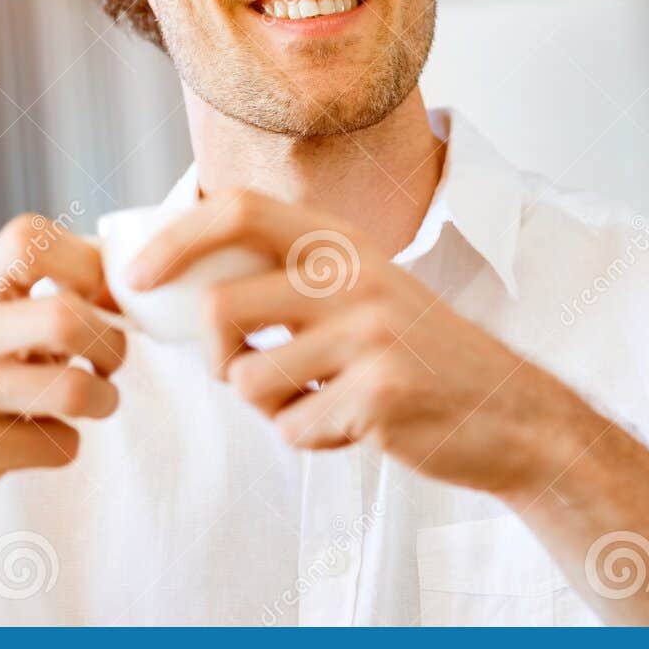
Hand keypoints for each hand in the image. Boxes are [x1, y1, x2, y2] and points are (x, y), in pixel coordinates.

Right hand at [0, 214, 127, 529]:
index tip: (102, 299)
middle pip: (65, 318)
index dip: (86, 262)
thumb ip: (40, 294)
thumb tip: (126, 276)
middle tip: (110, 362)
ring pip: (73, 389)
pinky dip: (66, 445)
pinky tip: (41, 439)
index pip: (30, 239)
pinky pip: (57, 444)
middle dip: (112, 344)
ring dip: (105, 400)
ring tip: (96, 402)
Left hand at [127, 189, 597, 493]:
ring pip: (247, 382)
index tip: (137, 277)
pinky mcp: (379, 394)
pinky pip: (294, 430)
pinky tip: (357, 425)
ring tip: (318, 403)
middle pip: (219, 308)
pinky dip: (313, 440)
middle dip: (213, 357)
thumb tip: (187, 288)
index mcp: (342, 242)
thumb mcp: (363, 290)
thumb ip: (293, 280)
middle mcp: (353, 276)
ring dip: (269, 408)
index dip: (175, 238)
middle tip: (242, 372)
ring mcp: (367, 334)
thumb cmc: (420, 354)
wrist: (511, 411)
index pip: (238, 209)